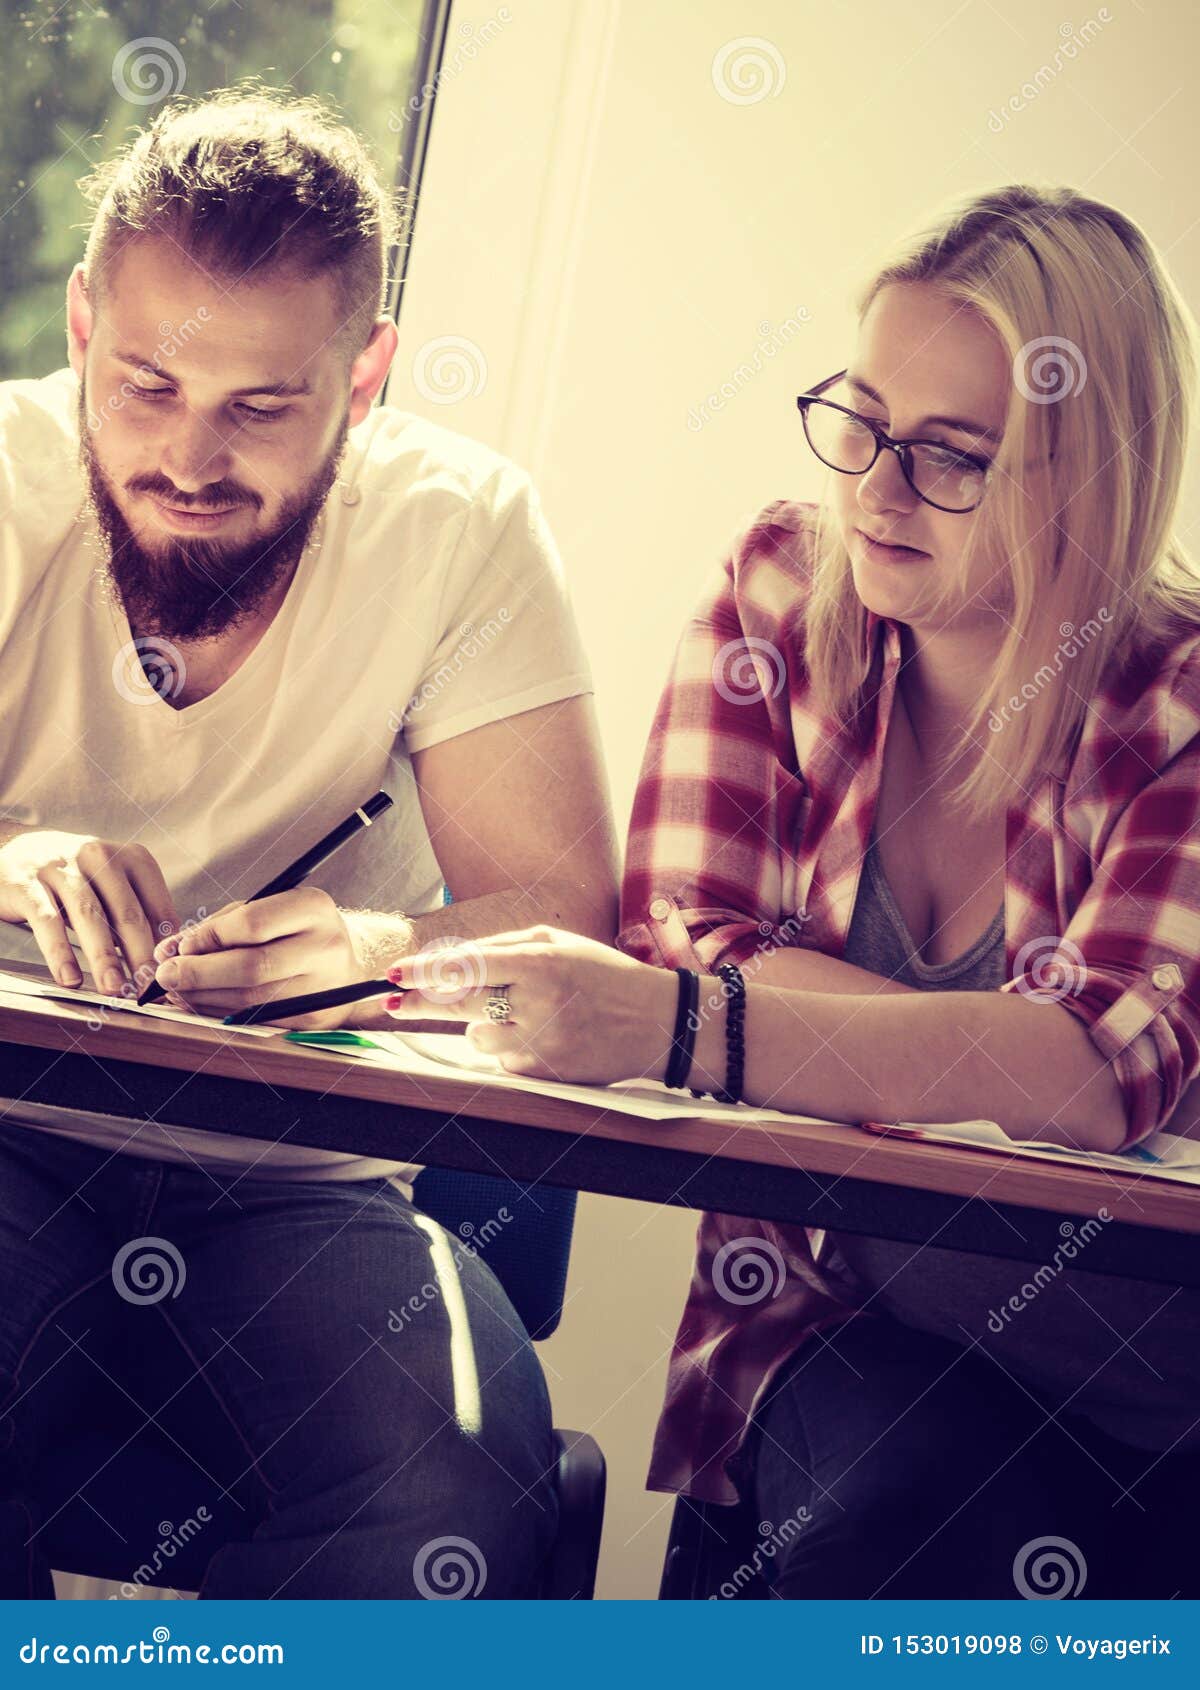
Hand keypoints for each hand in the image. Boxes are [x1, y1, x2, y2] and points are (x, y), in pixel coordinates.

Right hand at [0, 828, 178, 995]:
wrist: (12, 851)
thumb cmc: (75, 878)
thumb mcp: (112, 886)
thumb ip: (137, 915)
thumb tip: (161, 962)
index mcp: (132, 858)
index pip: (158, 907)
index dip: (165, 947)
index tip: (167, 976)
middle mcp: (100, 856)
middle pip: (128, 913)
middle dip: (140, 956)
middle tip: (146, 989)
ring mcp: (62, 868)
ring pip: (90, 916)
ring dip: (105, 957)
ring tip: (114, 989)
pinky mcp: (28, 884)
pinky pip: (48, 921)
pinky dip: (61, 953)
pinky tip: (70, 977)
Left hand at [149, 887, 364, 1028]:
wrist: (349, 962)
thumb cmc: (296, 931)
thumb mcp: (270, 909)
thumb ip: (222, 925)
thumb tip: (173, 950)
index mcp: (314, 908)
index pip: (252, 924)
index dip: (209, 937)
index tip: (180, 946)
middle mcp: (325, 947)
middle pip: (251, 967)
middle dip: (199, 973)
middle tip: (166, 975)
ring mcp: (323, 987)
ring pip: (250, 1000)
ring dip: (204, 997)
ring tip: (177, 990)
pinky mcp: (314, 1019)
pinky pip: (257, 1019)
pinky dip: (221, 1013)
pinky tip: (201, 1004)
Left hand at [383, 925, 676, 1083]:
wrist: (656, 1021)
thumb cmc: (603, 975)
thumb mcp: (559, 944)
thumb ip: (506, 948)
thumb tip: (450, 962)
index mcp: (541, 961)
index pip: (468, 965)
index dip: (424, 970)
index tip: (393, 972)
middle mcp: (539, 1001)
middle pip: (458, 1003)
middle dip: (419, 1001)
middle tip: (390, 999)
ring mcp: (542, 1041)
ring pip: (478, 1036)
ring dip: (484, 1025)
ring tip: (522, 1014)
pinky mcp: (546, 1073)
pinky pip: (503, 1061)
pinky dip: (511, 1049)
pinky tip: (544, 1036)